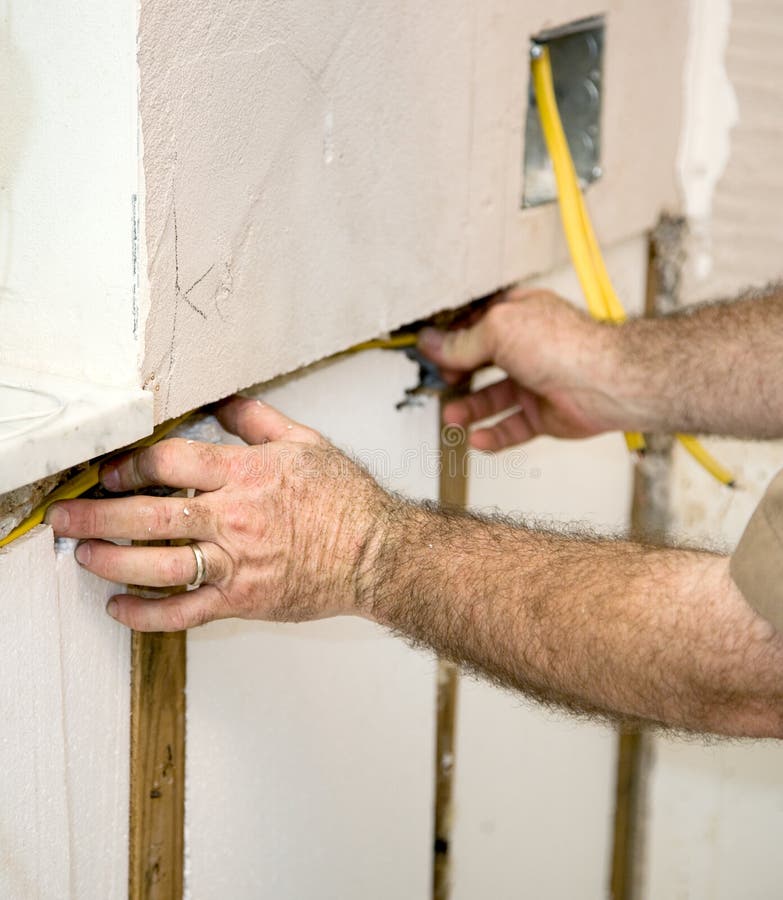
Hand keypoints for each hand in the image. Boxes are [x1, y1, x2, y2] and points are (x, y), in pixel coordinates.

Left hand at [44, 397, 392, 630]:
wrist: (377, 553)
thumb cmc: (345, 500)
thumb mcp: (305, 443)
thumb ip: (257, 419)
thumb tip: (223, 401)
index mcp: (245, 474)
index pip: (169, 463)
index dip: (130, 466)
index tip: (114, 473)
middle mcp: (233, 518)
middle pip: (149, 516)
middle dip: (98, 515)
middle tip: (67, 515)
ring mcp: (236, 563)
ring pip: (158, 566)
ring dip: (110, 561)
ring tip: (83, 555)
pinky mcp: (242, 599)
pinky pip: (184, 613)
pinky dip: (146, 615)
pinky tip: (119, 608)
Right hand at [417, 288, 628, 449]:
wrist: (605, 384)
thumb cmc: (564, 346)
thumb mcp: (498, 330)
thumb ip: (461, 342)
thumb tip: (431, 343)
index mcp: (517, 317)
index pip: (474, 325)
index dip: (450, 339)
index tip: (427, 352)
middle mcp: (525, 348)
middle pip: (479, 363)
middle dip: (456, 375)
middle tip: (441, 383)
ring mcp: (534, 382)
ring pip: (491, 398)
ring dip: (468, 409)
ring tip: (452, 418)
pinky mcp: (542, 415)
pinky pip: (510, 427)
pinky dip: (492, 435)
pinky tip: (478, 438)